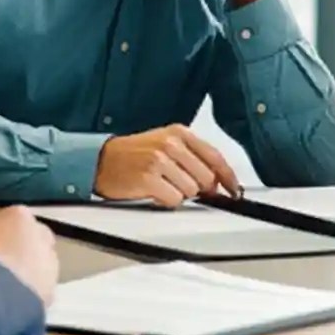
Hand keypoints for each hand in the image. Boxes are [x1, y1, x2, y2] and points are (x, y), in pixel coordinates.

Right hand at [0, 205, 58, 305]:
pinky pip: (39, 289)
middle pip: (32, 238)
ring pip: (39, 265)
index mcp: (19, 217)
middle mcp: (40, 236)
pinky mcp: (52, 291)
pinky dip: (28, 293)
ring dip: (26, 271)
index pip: (11, 218)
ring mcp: (50, 264)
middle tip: (0, 263)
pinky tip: (10, 302)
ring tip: (3, 288)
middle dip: (20, 247)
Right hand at [94, 124, 241, 206]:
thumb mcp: (165, 145)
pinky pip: (174, 200)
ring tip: (162, 184)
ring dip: (179, 194)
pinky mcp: (149, 178)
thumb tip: (218, 183)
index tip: (234, 190)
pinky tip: (154, 191)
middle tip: (180, 185)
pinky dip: (166, 201)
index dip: (228, 177)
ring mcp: (160, 160)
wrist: (100, 160)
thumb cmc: (133, 154)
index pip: (215, 156)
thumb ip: (193, 158)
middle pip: (206, 178)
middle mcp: (171, 144)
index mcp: (179, 133)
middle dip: (199, 188)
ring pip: (191, 191)